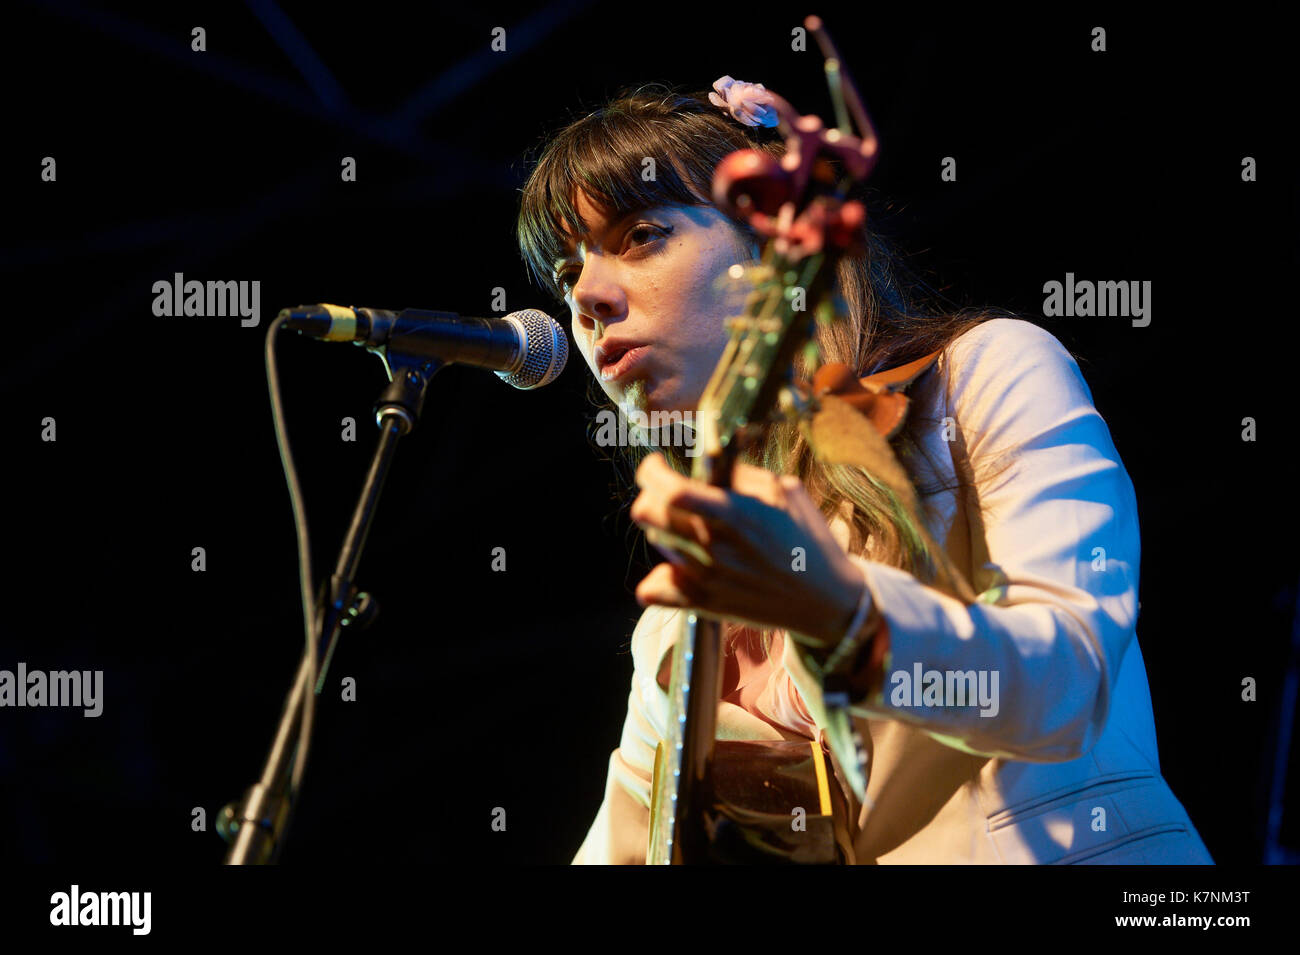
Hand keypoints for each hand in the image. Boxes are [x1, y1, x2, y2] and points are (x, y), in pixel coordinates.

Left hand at [629, 452, 865, 648]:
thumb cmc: (808, 539)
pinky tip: (679, 565)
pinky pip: (651, 590)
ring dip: (664, 528)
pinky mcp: (702, 604)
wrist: (826, 600)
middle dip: (652, 495)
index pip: (670, 490)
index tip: (657, 464)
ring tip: (690, 526)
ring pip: (654, 541)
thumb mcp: (784, 491)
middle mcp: (713, 547)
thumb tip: (708, 458)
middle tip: (670, 494)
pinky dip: (658, 576)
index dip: (652, 471)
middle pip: (646, 513)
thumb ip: (740, 473)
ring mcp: (704, 578)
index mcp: (734, 514)